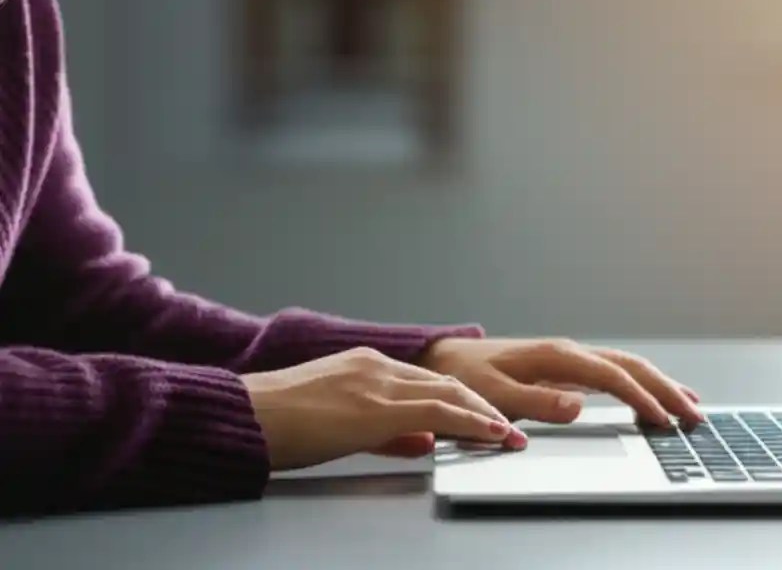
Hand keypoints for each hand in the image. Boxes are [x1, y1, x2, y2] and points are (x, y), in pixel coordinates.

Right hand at [241, 347, 527, 470]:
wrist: (244, 418)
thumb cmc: (279, 426)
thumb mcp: (339, 426)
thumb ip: (386, 433)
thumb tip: (424, 443)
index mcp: (366, 366)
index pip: (428, 381)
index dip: (463, 400)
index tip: (487, 416)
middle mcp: (376, 367)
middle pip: (446, 384)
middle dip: (483, 406)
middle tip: (509, 427)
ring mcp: (377, 383)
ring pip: (448, 394)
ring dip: (485, 415)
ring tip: (509, 435)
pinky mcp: (375, 407)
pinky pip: (437, 413)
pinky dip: (470, 423)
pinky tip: (490, 434)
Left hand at [421, 338, 704, 426]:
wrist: (446, 361)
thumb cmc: (465, 378)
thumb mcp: (494, 393)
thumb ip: (535, 401)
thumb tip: (578, 406)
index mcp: (556, 356)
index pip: (612, 376)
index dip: (642, 398)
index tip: (665, 419)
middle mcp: (569, 352)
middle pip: (631, 366)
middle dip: (666, 389)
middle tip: (696, 414)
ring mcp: (571, 358)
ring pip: (627, 366)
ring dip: (660, 384)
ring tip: (690, 405)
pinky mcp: (568, 368)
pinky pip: (614, 373)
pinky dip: (641, 383)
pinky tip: (654, 397)